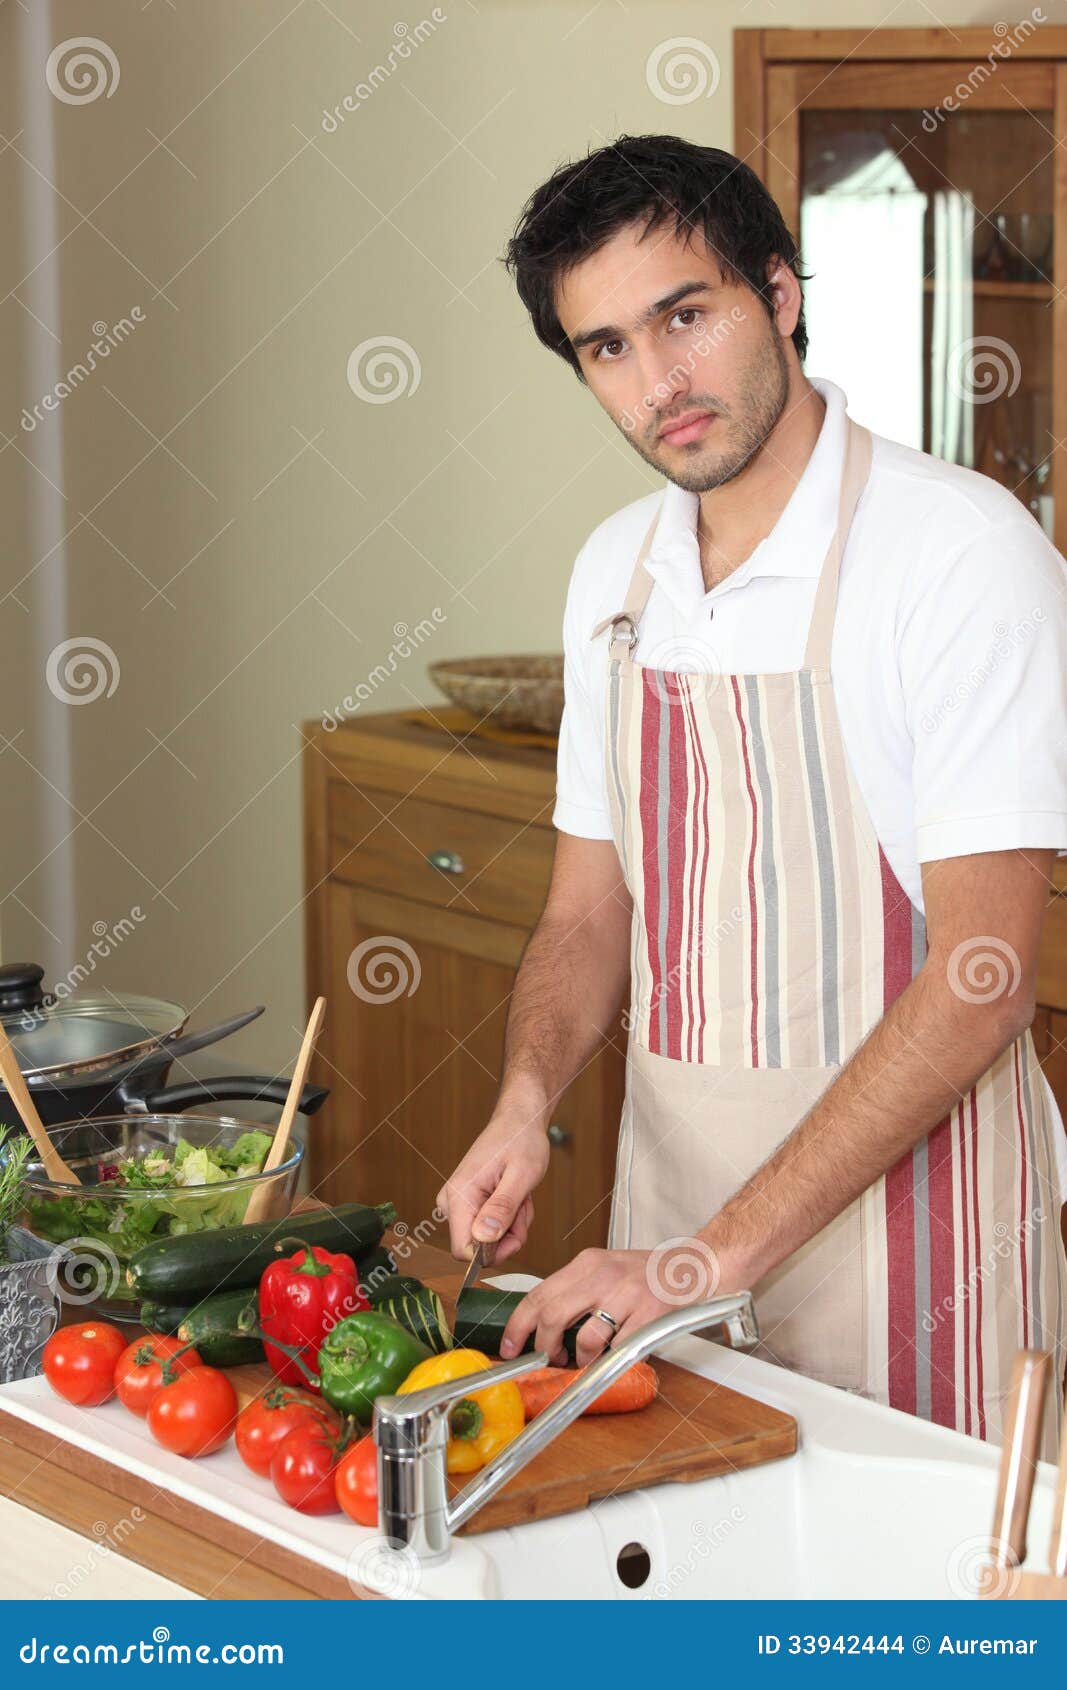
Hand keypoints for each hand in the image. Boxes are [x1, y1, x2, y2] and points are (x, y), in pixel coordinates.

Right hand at [436, 1102, 550, 1263]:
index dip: (493, 1252)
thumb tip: (483, 1238)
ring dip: (511, 1224)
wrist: (518, 1120)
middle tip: (521, 1204)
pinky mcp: (466, 1203)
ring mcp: (457, 1202)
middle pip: (478, 1247)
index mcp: (459, 1195)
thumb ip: (502, 1208)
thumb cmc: (521, 1141)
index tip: (516, 1234)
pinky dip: (508, 1217)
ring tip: (519, 1195)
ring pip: (486, 1238)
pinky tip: (514, 1195)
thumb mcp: (521, 1175)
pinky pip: (488, 1227)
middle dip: (507, 1234)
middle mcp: (451, 1201)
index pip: (464, 1251)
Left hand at [498, 1238, 726, 1365]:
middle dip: (543, 1346)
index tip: (511, 1345)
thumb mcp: (604, 1269)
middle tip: (547, 1358)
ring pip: (586, 1338)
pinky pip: (619, 1348)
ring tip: (584, 1359)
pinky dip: (610, 1360)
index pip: (539, 1293)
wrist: (693, 1266)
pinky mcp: (649, 1314)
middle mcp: (603, 1274)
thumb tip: (542, 1324)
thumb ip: (575, 1290)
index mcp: (587, 1263)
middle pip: (553, 1315)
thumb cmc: (645, 1274)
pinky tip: (613, 1356)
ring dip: (580, 1358)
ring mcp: (627, 1294)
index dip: (518, 1324)